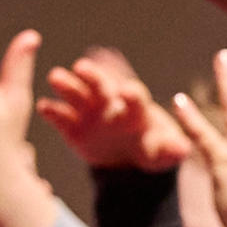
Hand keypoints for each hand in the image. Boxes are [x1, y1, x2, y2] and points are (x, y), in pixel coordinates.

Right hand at [38, 46, 179, 174]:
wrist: (126, 159)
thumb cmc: (150, 150)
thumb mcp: (162, 154)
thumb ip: (171, 150)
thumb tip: (183, 149)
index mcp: (136, 108)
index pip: (135, 97)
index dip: (131, 94)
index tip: (127, 92)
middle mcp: (110, 103)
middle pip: (102, 86)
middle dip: (94, 77)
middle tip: (83, 67)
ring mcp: (89, 111)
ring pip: (77, 94)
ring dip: (67, 85)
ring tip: (55, 76)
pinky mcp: (71, 125)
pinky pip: (60, 116)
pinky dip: (52, 111)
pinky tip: (43, 106)